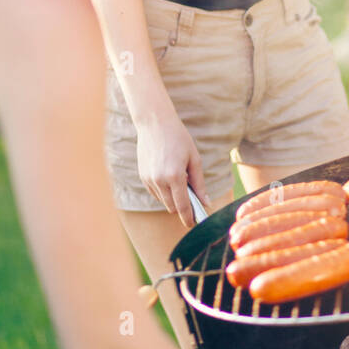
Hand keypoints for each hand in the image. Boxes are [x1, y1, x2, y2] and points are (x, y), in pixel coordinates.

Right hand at [137, 111, 209, 227]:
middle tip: (193, 200)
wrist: (155, 123)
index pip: (182, 207)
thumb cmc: (178, 138)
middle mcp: (159, 180)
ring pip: (163, 201)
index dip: (189, 218)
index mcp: (174, 176)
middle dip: (182, 207)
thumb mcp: (194, 159)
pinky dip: (164, 192)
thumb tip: (205, 202)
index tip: (193, 224)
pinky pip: (155, 193)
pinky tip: (170, 178)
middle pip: (172, 207)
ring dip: (173, 199)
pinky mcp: (143, 176)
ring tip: (181, 182)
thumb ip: (199, 183)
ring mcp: (149, 179)